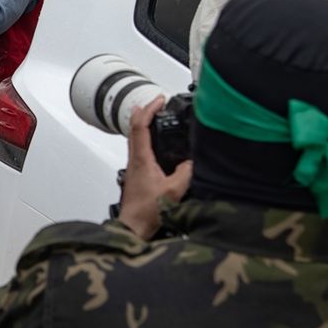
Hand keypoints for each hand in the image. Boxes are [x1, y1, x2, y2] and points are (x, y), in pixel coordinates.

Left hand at [118, 96, 191, 239]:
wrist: (134, 226)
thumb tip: (192, 162)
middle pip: (134, 128)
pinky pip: (139, 149)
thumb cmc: (147, 212)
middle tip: (156, 103)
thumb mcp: (174, 191)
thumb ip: (186, 173)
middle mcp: (134, 160)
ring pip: (135, 138)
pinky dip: (145, 138)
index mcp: (141, 159)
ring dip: (143, 124)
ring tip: (154, 116)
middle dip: (144, 111)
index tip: (159, 100)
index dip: (149, 110)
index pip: (140, 126)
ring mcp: (134, 167)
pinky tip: (155, 143)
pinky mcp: (137, 174)